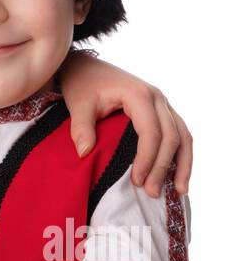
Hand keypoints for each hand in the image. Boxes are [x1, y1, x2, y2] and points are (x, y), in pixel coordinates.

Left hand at [59, 50, 191, 196]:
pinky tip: (179, 175)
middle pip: (170, 137)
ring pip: (182, 135)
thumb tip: (84, 152)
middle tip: (151, 193)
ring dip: (182, 164)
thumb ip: (81, 127)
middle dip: (162, 167)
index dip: (147, 159)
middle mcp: (157, 97)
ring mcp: (162, 103)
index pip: (151, 132)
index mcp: (139, 94)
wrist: (85, 67)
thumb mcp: (78, 104)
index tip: (136, 181)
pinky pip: (179, 133)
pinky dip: (181, 154)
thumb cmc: (82, 85)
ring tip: (178, 191)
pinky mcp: (162, 110)